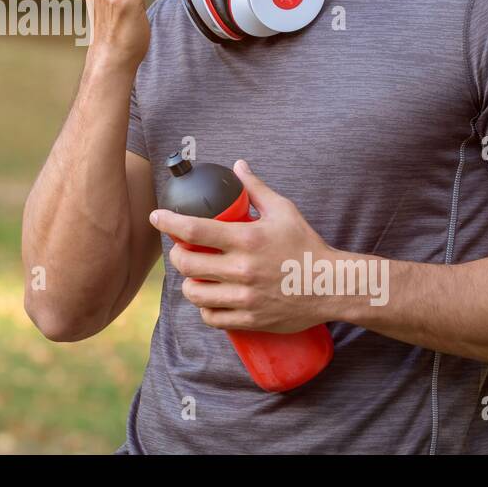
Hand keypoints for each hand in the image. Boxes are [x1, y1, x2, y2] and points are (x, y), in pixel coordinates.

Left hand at [149, 159, 335, 333]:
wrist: (331, 286)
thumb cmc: (305, 245)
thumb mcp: (283, 210)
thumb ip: (256, 189)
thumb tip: (238, 166)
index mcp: (246, 239)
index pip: (194, 230)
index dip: (168, 223)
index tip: (156, 217)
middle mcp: (242, 270)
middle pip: (187, 265)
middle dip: (177, 256)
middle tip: (182, 252)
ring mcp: (245, 298)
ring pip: (195, 294)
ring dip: (189, 284)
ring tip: (195, 277)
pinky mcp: (250, 320)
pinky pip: (211, 318)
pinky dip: (205, 308)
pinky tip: (209, 299)